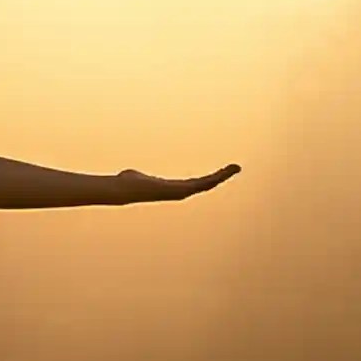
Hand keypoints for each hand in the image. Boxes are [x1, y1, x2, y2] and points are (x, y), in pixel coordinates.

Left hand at [114, 163, 241, 203]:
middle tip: (236, 168)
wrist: (124, 189)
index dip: (208, 178)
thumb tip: (128, 176)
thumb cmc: (126, 184)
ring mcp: (182, 192)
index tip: (219, 173)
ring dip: (223, 176)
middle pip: (205, 184)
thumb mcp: (135, 177)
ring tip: (236, 168)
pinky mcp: (182, 190)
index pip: (194, 184)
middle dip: (221, 176)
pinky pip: (204, 183)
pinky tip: (226, 171)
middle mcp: (180, 192)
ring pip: (208, 184)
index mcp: (172, 189)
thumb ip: (135, 177)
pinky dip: (216, 177)